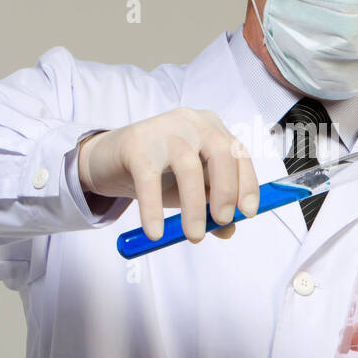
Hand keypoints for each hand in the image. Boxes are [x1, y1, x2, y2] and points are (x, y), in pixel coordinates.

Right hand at [77, 107, 259, 242]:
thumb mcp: (190, 189)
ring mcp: (163, 129)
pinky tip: (155, 232)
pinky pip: (149, 180)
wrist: (110, 160)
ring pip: (188, 167)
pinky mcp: (135, 143)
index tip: (247, 213)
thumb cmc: (159, 172)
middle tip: (222, 221)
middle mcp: (191, 122)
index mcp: (211, 128)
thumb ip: (211, 206)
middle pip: (220, 152)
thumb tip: (230, 230)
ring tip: (194, 236)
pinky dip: (153, 210)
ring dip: (195, 207)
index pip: (238, 153)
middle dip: (226, 190)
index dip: (247, 183)